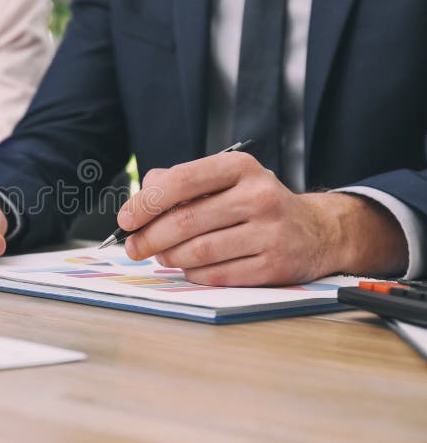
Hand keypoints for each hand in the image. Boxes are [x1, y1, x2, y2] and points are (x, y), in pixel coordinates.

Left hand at [118, 152, 407, 285]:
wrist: (316, 231)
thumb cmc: (255, 205)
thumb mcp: (225, 181)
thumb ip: (180, 184)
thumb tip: (139, 202)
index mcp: (240, 168)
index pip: (182, 180)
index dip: (146, 202)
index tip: (125, 219)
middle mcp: (258, 195)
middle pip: (185, 220)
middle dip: (150, 238)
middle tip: (133, 247)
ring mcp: (270, 231)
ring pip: (198, 251)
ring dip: (170, 258)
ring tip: (162, 257)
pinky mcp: (275, 265)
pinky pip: (217, 275)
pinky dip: (194, 274)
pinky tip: (190, 269)